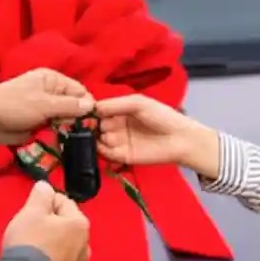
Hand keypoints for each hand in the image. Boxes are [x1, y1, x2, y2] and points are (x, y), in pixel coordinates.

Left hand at [0, 68, 94, 145]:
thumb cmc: (14, 106)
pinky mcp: (39, 124)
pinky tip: (66, 143)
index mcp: (52, 80)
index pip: (79, 91)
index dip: (88, 105)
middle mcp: (51, 93)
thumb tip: (92, 106)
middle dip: (80, 119)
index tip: (96, 122)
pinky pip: (55, 129)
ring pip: (66, 119)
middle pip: (74, 106)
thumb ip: (69, 106)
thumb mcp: (43, 104)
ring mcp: (45, 109)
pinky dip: (60, 135)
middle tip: (86, 135)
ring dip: (70, 129)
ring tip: (76, 140)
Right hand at [3, 181, 90, 260]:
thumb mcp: (31, 212)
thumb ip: (41, 195)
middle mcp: (85, 245)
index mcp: (80, 224)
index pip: (63, 202)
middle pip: (65, 225)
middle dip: (49, 224)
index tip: (30, 211)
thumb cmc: (30, 242)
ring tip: (32, 250)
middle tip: (29, 230)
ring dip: (51, 244)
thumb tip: (45, 186)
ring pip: (63, 246)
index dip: (44, 203)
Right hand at [94, 94, 220, 178]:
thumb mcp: (138, 103)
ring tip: (95, 134)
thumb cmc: (162, 116)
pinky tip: (102, 144)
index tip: (79, 111)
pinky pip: (106, 153)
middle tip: (86, 125)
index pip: (98, 110)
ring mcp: (118, 141)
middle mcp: (116, 125)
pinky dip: (100, 149)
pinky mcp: (122, 157)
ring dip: (93, 138)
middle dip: (89, 125)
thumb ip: (115, 104)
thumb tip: (92, 107)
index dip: (89, 111)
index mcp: (120, 110)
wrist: (180, 139)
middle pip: (95, 125)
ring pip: (97, 139)